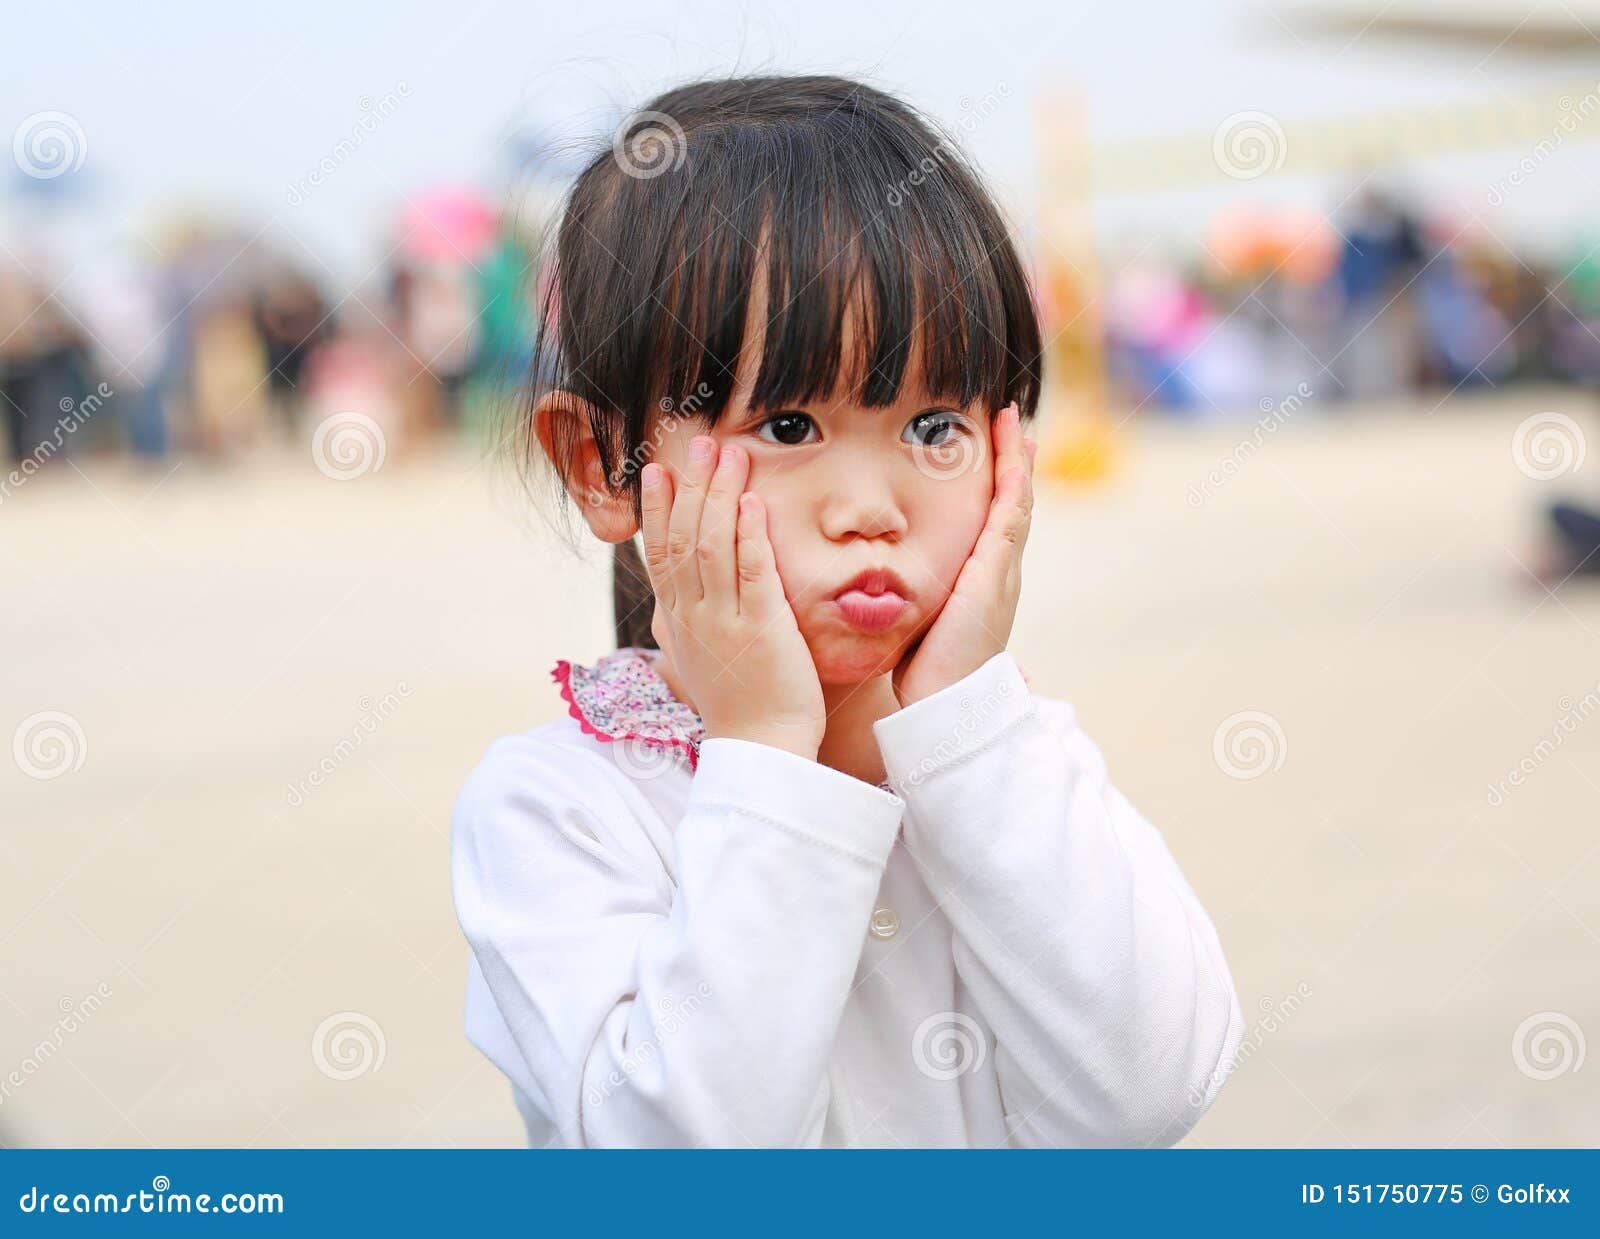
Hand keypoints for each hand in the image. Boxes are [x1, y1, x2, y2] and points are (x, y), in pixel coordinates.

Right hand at [640, 436, 825, 760]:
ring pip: (712, 547)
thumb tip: (670, 604)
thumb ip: (685, 627)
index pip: (660, 555)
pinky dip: (748, 534)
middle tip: (698, 443)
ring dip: (718, 496)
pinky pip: (751, 572)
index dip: (659, 509)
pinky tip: (751, 501)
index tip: (657, 471)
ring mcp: (725, 622)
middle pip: (683, 539)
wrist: (761, 753)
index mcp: (680, 623)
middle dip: (690, 487)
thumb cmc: (738, 709)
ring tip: (727, 454)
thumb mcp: (698, 663)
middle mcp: (695, 617)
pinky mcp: (762, 630)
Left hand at [891, 403, 1036, 707]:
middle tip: (1012, 421)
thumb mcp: (921, 624)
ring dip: (1017, 456)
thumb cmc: (926, 674)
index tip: (993, 452)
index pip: (994, 522)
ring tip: (1013, 417)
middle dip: (1014, 461)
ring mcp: (1002, 569)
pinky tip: (1014, 445)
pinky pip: (1011, 511)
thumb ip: (914, 602)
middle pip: (1013, 503)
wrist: (945, 704)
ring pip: (1017, 499)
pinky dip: (1015, 474)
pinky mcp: (995, 570)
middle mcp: (1000, 571)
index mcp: (983, 582)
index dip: (996, 486)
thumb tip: (887, 593)